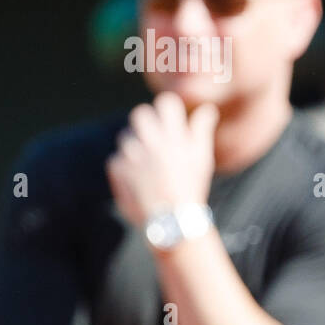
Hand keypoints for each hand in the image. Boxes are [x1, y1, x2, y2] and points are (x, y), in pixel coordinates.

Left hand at [106, 93, 217, 227]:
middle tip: (151, 138)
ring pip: (126, 137)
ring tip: (146, 167)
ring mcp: (133, 154)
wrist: (172, 222)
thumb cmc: (191, 188)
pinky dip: (124, 168)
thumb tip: (208, 109)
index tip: (169, 119)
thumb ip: (202, 130)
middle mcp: (153, 142)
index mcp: (175, 137)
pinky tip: (136, 181)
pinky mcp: (118, 168)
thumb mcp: (202, 159)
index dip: (166, 108)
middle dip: (144, 123)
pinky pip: (116, 159)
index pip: (166, 103)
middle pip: (140, 114)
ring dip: (134, 147)